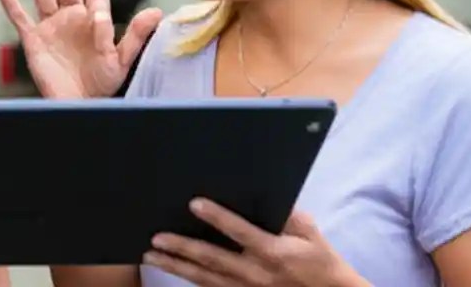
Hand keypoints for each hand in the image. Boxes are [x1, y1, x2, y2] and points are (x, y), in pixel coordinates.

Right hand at [0, 0, 162, 98]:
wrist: (79, 107)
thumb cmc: (102, 85)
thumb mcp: (122, 59)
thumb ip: (135, 34)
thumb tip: (156, 12)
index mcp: (93, 21)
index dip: (97, 5)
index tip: (97, 22)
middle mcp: (71, 20)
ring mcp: (51, 29)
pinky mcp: (34, 42)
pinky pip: (20, 18)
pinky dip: (10, 3)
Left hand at [143, 199, 365, 286]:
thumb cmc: (319, 260)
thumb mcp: (309, 232)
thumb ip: (287, 214)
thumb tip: (261, 192)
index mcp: (274, 253)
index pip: (240, 232)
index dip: (217, 217)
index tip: (194, 203)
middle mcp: (256, 274)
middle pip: (213, 260)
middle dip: (183, 248)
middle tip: (157, 238)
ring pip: (204, 278)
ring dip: (176, 266)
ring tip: (150, 255)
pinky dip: (189, 279)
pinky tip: (171, 269)